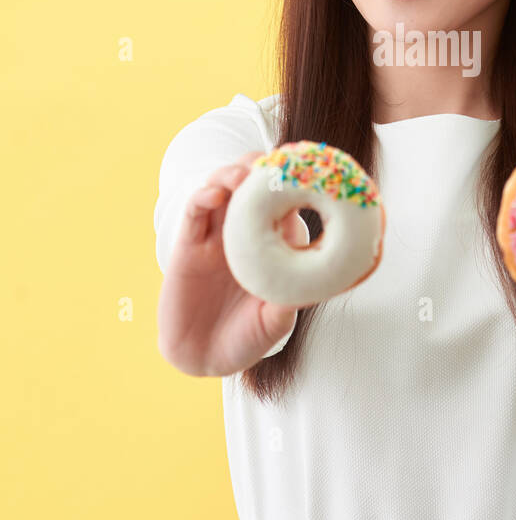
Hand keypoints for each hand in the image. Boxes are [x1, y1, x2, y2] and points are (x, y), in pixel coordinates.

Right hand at [157, 150, 308, 376]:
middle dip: (263, 167)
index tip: (309, 168)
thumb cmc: (246, 338)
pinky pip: (194, 212)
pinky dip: (202, 197)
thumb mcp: (274, 321)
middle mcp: (245, 233)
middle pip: (252, 186)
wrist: (202, 358)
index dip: (296, 183)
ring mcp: (215, 236)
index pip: (286, 203)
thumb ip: (291, 301)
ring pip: (222, 189)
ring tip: (243, 173)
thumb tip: (322, 282)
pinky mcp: (188, 244)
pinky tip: (214, 195)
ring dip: (232, 174)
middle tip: (273, 160)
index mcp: (274, 245)